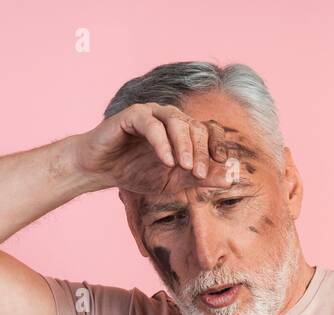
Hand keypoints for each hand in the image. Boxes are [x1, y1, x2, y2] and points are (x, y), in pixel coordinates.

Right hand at [73, 102, 241, 194]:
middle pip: (195, 125)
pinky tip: (166, 161)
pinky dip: (162, 143)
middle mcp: (170, 118)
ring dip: (184, 144)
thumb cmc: (137, 173)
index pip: (209, 130)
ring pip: (176, 120)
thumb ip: (201, 179)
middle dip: (200, 151)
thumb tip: (232, 178)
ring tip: (184, 167)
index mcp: (183, 131)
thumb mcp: (174, 182)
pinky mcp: (132, 115)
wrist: (101, 171)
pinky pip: (152, 124)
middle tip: (199, 174)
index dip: (218, 144)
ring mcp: (151, 113)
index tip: (222, 163)